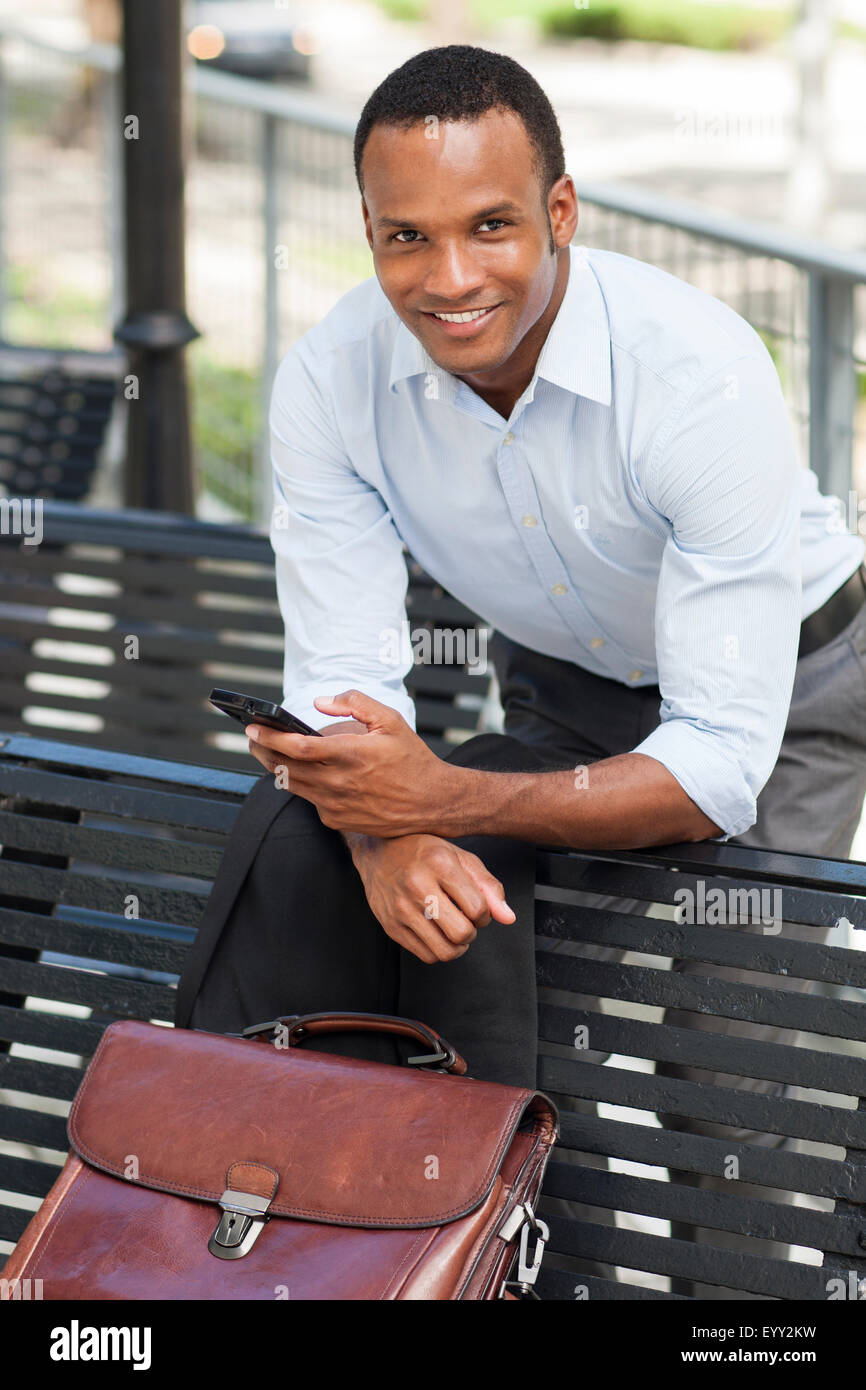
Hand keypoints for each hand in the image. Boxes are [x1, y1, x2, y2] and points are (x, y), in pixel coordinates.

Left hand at [245, 690, 456, 836]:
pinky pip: (311, 801)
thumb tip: (320, 702)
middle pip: (285, 768)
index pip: (297, 747)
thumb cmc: (412, 759)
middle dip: (263, 751)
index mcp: (351, 755)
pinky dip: (302, 785)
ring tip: (267, 753)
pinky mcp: (338, 822)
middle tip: (252, 738)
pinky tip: (302, 773)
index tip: (253, 727)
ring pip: (293, 786)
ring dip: (275, 768)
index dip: (270, 737)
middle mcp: (339, 783)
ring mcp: (337, 806)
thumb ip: (354, 703)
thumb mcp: (390, 720)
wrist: (433, 803)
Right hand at [351, 833, 515, 963]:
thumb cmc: (423, 851)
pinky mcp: (390, 926)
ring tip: (453, 929)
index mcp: (439, 864)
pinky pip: (426, 955)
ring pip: (444, 951)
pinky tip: (436, 932)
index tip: (477, 908)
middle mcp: (417, 886)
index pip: (477, 908)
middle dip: (472, 931)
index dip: (485, 914)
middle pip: (461, 933)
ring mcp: (401, 908)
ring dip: (457, 945)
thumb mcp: (461, 857)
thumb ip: (488, 886)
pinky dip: (438, 950)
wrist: (378, 850)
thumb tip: (508, 917)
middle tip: (466, 920)